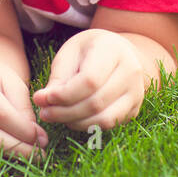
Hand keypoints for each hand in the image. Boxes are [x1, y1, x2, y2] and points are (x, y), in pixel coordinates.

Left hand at [32, 29, 146, 132]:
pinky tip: (71, 118)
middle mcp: (131, 72)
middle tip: (44, 112)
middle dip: (64, 112)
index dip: (63, 95)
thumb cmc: (89, 50)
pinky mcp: (134, 108)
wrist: (118, 51)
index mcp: (113, 50)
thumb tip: (42, 101)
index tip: (41, 98)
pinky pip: (109, 124)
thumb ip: (58, 77)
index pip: (89, 81)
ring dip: (74, 122)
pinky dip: (87, 126)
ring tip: (55, 116)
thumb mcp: (70, 53)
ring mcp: (136, 92)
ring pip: (104, 118)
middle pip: (95, 103)